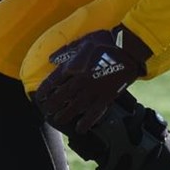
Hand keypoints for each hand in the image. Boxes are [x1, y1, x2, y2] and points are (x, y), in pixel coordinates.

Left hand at [34, 26, 151, 132]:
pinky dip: (86, 122)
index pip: (53, 81)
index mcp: (73, 66)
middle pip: (61, 96)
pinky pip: (94, 113)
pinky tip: (80, 128)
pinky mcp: (105, 97)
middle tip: (47, 112)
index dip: (45, 90)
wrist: (128, 49)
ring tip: (58, 120)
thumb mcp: (83, 41)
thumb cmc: (105, 41)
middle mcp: (79, 80)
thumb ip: (66, 51)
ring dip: (65, 115)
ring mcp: (92, 90)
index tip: (41, 97)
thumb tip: (51, 59)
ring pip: (74, 106)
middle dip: (52, 105)